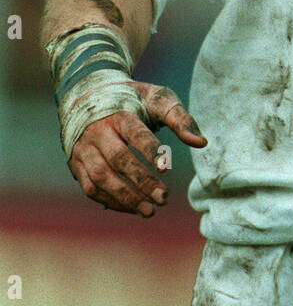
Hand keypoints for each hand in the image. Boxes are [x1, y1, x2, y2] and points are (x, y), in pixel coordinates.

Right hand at [68, 81, 206, 217]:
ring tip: (150, 211)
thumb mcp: (157, 99)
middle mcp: (98, 131)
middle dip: (142, 181)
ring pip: (101, 177)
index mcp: (119, 113)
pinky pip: (90, 187)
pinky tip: (133, 208)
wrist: (89, 94)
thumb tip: (201, 143)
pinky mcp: (76, 163)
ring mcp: (84, 149)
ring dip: (125, 197)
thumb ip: (180, 119)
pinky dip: (111, 201)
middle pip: (118, 159)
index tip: (166, 167)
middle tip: (165, 198)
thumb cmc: (132, 100)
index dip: (150, 150)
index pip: (135, 133)